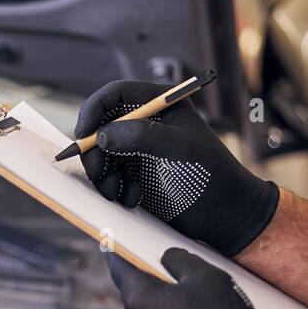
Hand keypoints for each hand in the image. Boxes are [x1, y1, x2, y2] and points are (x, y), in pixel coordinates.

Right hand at [76, 80, 278, 256]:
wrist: (223, 213)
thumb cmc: (210, 174)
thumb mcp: (179, 148)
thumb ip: (141, 137)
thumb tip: (102, 136)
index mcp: (159, 103)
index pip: (115, 95)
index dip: (94, 110)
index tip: (83, 135)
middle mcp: (145, 122)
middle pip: (100, 126)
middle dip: (94, 152)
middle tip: (98, 174)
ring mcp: (138, 149)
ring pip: (100, 155)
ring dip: (103, 176)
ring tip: (119, 194)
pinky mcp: (135, 174)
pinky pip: (109, 176)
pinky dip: (114, 189)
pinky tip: (134, 199)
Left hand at [108, 247, 283, 308]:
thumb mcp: (207, 276)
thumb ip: (181, 260)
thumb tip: (169, 258)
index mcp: (138, 298)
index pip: (119, 267)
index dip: (115, 251)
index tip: (109, 242)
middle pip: (136, 291)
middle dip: (152, 279)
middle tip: (176, 270)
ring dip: (166, 304)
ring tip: (199, 301)